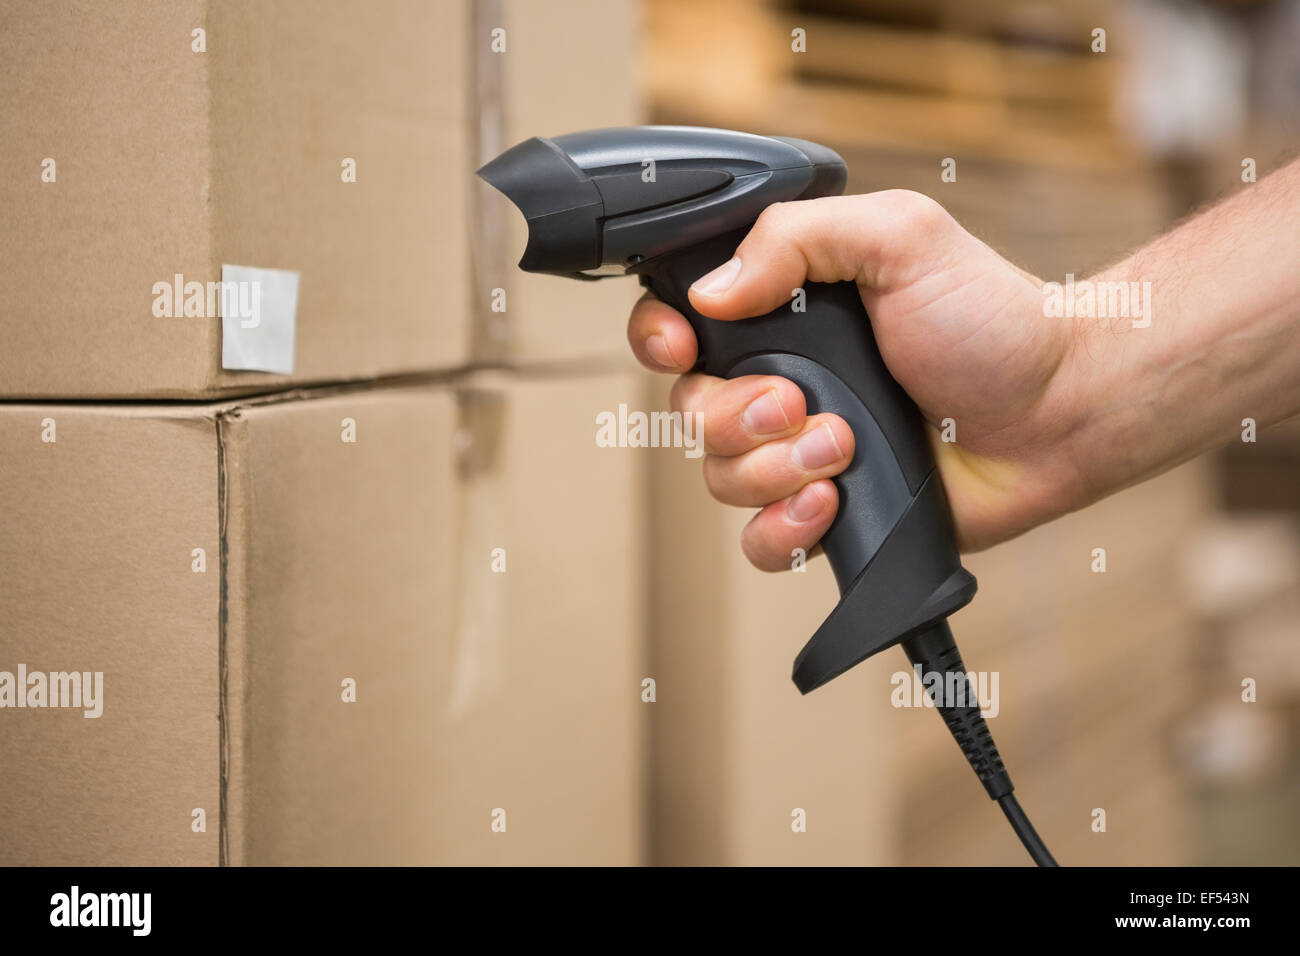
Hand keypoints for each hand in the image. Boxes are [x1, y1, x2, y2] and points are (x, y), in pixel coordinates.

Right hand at [627, 190, 1085, 568]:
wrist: (1056, 411)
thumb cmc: (991, 320)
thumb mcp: (898, 237)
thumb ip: (795, 238)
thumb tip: (710, 292)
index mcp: (784, 312)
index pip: (679, 324)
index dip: (662, 339)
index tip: (684, 346)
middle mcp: (783, 381)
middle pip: (691, 411)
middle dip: (736, 416)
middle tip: (801, 404)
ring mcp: (800, 451)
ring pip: (720, 478)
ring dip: (772, 469)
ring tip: (841, 450)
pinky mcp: (826, 512)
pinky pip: (760, 542)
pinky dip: (783, 529)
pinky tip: (830, 504)